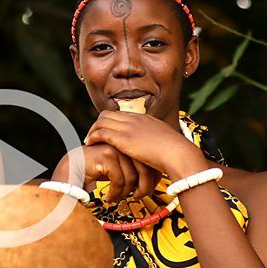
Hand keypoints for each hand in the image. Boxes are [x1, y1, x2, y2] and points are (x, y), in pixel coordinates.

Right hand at [52, 143, 159, 202]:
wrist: (71, 168)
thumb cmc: (96, 169)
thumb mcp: (118, 168)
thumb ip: (133, 170)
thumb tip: (149, 183)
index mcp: (131, 144)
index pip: (149, 163)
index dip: (151, 180)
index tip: (145, 192)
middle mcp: (124, 144)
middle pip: (144, 169)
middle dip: (143, 188)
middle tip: (136, 197)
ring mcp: (115, 148)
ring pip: (131, 177)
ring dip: (125, 193)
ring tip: (117, 198)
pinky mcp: (106, 156)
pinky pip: (119, 180)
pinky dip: (115, 193)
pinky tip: (108, 197)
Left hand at [84, 111, 209, 178]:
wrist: (178, 153)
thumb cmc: (176, 153)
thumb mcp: (166, 142)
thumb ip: (157, 142)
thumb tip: (157, 150)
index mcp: (145, 119)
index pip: (121, 115)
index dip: (111, 123)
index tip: (107, 133)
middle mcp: (135, 119)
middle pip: (108, 114)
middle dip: (98, 124)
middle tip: (93, 136)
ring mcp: (128, 126)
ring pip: (101, 120)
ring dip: (93, 130)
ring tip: (89, 141)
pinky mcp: (123, 137)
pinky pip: (101, 132)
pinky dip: (93, 137)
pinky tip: (91, 144)